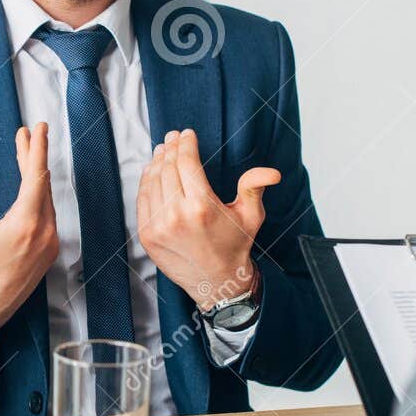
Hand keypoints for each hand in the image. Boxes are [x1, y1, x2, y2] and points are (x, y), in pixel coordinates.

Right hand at [0, 123, 59, 352]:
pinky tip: (28, 188)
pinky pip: (46, 215)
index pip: (36, 177)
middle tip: (28, 133)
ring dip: (35, 176)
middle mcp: (44, 233)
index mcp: (25, 225)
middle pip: (42, 184)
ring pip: (45, 199)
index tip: (40, 128)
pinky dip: (37, 196)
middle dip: (33, 157)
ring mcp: (49, 244)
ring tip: (24, 153)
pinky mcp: (48, 252)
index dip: (38, 149)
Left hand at [136, 128, 276, 309]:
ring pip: (153, 181)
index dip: (185, 144)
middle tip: (172, 137)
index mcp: (202, 206)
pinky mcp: (147, 235)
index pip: (187, 162)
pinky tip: (152, 171)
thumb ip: (254, 187)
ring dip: (157, 162)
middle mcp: (177, 215)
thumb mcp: (250, 215)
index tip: (187, 134)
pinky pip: (143, 200)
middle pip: (168, 168)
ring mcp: (159, 226)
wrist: (217, 282)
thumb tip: (272, 172)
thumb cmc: (235, 245)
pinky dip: (146, 182)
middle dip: (170, 148)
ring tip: (163, 151)